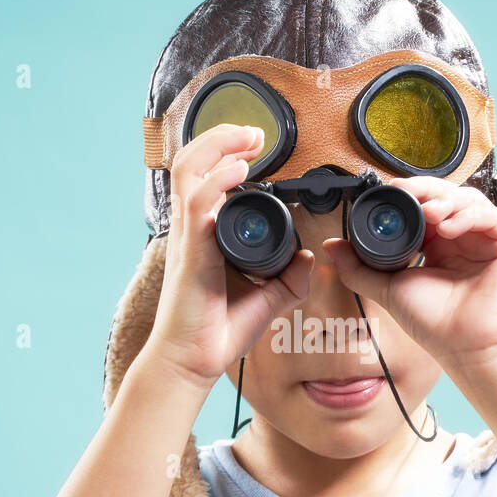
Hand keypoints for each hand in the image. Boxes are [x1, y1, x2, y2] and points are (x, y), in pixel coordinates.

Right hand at [144, 124, 313, 387]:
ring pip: (190, 172)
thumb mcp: (265, 301)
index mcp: (202, 235)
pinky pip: (199, 205)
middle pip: (192, 163)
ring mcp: (187, 239)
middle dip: (222, 139)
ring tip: (247, 139)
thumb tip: (308, 259)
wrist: (193, 362)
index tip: (254, 146)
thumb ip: (287, 279)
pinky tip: (239, 170)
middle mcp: (190, 230)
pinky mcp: (191, 253)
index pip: (204, 178)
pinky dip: (218, 181)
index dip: (225, 154)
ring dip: (219, 147)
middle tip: (253, 133)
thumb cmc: (216, 333)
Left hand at [321, 176, 496, 371]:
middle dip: (425, 191)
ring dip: (445, 201)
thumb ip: (360, 268)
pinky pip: (492, 217)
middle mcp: (467, 238)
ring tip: (427, 213)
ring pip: (469, 201)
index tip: (389, 192)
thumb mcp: (389, 289)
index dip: (409, 196)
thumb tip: (332, 247)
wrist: (467, 348)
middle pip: (447, 197)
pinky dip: (468, 215)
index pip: (426, 206)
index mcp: (442, 245)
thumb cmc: (436, 325)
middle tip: (404, 193)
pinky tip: (449, 227)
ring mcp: (492, 240)